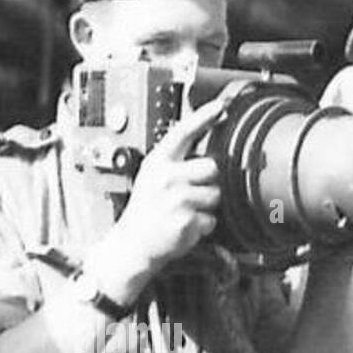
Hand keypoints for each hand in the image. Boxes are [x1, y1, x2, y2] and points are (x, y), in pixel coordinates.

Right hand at [90, 97, 227, 302]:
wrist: (132, 246)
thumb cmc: (145, 212)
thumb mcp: (151, 179)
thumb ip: (174, 163)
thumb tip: (204, 152)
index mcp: (157, 163)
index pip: (183, 132)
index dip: (203, 117)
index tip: (220, 107)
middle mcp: (166, 178)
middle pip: (211, 168)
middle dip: (208, 182)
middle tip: (191, 194)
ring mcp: (176, 199)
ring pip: (215, 196)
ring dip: (206, 207)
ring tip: (184, 213)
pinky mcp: (185, 221)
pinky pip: (211, 220)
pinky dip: (203, 228)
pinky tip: (184, 227)